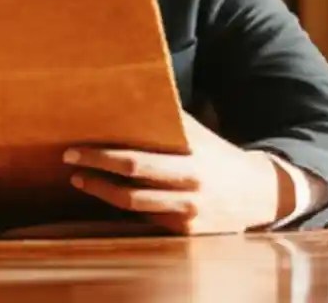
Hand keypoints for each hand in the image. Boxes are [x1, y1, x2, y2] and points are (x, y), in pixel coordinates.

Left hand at [64, 112, 285, 234]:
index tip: (76, 148)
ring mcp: (187, 213)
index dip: (103, 156)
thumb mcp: (199, 135)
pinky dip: (126, 206)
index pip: (137, 159)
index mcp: (191, 159)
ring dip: (102, 192)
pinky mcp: (186, 232)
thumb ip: (171, 120)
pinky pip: (147, 219)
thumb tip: (133, 94)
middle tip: (70, 162)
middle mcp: (188, 188)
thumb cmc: (219, 156)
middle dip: (95, 172)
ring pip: (134, 205)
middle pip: (131, 184)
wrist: (257, 193)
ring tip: (81, 180)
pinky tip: (111, 194)